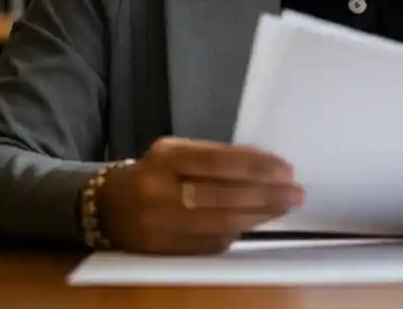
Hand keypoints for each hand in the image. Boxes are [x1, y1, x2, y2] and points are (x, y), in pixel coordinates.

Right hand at [97, 137, 303, 253]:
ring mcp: (159, 225)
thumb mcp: (177, 152)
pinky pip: (210, 244)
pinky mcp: (163, 250)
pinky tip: (257, 222)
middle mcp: (159, 191)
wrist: (107, 207)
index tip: (286, 170)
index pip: (218, 163)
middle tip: (295, 193)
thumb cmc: (153, 173)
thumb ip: (216, 156)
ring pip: (219, 223)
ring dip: (258, 216)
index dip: (256, 168)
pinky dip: (238, 233)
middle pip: (222, 197)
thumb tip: (266, 164)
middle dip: (265, 196)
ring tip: (283, 207)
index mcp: (165, 158)